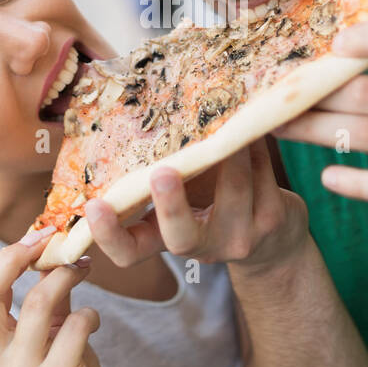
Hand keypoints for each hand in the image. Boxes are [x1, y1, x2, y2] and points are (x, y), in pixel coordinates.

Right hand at [0, 231, 120, 366]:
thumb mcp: (45, 337)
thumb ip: (46, 299)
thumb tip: (54, 251)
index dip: (5, 260)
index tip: (35, 238)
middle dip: (18, 258)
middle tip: (51, 242)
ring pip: (38, 303)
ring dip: (67, 276)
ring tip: (83, 270)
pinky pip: (76, 326)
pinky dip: (90, 313)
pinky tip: (94, 319)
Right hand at [85, 138, 308, 270]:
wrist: (274, 239)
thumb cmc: (210, 203)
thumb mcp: (179, 196)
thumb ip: (155, 172)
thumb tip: (121, 114)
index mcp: (165, 239)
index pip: (128, 252)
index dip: (108, 235)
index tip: (92, 206)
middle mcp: (201, 247)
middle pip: (181, 237)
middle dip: (171, 204)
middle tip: (162, 173)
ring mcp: (239, 236)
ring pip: (234, 191)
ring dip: (229, 153)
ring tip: (224, 119)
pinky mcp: (272, 219)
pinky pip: (262, 175)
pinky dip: (254, 146)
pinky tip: (252, 125)